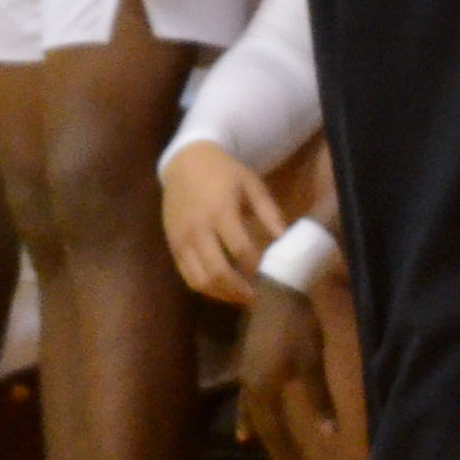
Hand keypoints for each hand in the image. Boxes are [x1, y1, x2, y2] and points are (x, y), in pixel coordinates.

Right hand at [161, 140, 286, 303]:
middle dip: (240, 290)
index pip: (241, 250)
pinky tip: (222, 287)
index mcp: (220, 211)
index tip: (272, 276)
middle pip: (217, 271)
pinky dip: (205, 287)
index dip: (258, 268)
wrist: (184, 162)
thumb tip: (286, 241)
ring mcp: (181, 239)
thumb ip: (270, 214)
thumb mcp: (252, 185)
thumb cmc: (223, 172)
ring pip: (199, 280)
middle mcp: (197, 229)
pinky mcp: (172, 245)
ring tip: (240, 296)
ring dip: (222, 294)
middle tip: (258, 296)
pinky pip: (187, 275)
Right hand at [236, 277, 335, 459]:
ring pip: (253, 413)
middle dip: (278, 450)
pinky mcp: (247, 364)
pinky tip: (245, 424)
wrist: (278, 290)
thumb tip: (329, 434)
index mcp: (264, 388)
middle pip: (264, 426)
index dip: (289, 454)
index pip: (277, 431)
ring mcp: (245, 374)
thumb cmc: (300, 326)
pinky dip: (246, 414)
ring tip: (259, 452)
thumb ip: (319, 400)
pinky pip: (244, 398)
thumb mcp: (314, 362)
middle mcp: (249, 386)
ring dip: (262, 434)